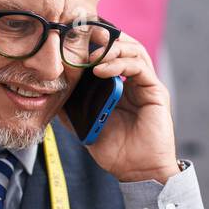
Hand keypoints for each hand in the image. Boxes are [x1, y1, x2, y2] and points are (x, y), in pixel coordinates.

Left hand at [76, 33, 177, 183]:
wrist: (137, 172)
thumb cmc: (116, 152)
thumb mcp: (87, 127)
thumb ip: (74, 110)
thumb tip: (53, 96)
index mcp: (120, 87)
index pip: (110, 55)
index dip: (95, 45)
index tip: (74, 40)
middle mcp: (135, 82)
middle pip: (124, 46)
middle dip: (104, 38)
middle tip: (84, 36)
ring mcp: (146, 85)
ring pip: (133, 51)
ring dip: (111, 48)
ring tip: (92, 55)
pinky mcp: (155, 91)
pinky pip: (138, 67)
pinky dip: (119, 64)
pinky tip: (101, 70)